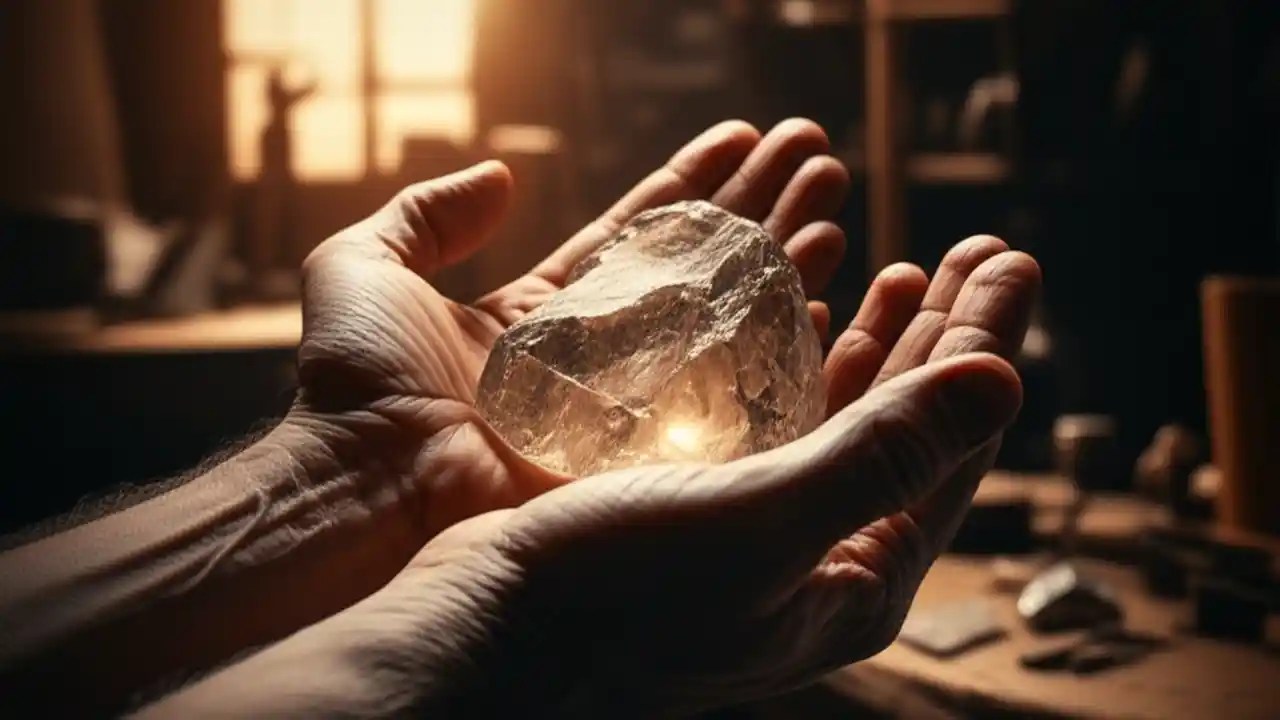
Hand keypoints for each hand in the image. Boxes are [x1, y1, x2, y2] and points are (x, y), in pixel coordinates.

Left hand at [291, 119, 850, 535]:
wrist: (365, 490)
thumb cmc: (356, 386)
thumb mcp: (367, 267)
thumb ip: (429, 215)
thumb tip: (499, 174)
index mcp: (543, 318)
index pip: (637, 236)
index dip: (694, 183)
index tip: (748, 133)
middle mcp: (599, 363)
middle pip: (698, 273)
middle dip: (761, 211)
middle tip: (821, 158)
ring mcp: (631, 413)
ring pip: (726, 328)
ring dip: (783, 265)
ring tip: (839, 209)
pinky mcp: (651, 460)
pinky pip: (731, 405)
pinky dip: (777, 355)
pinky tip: (823, 303)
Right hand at [303, 239, 1038, 714]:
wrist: (481, 638)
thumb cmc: (617, 599)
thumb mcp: (764, 524)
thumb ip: (885, 454)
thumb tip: (1004, 379)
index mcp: (855, 581)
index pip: (951, 449)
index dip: (984, 346)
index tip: (1008, 259)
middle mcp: (816, 563)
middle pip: (908, 429)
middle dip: (945, 335)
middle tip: (980, 251)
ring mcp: (757, 539)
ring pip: (843, 421)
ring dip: (879, 341)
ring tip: (909, 271)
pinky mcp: (699, 511)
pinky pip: (774, 423)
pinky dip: (799, 362)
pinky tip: (809, 315)